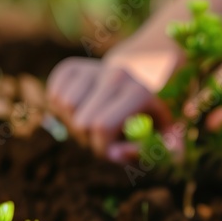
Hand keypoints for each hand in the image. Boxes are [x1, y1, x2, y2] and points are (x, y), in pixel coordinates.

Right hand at [46, 51, 176, 160]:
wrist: (144, 68)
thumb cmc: (156, 108)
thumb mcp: (169, 130)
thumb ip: (154, 150)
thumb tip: (117, 154)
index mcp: (137, 91)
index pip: (102, 126)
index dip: (103, 147)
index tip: (112, 150)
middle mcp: (112, 75)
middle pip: (80, 121)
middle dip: (89, 138)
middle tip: (104, 137)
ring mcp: (90, 68)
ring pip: (63, 106)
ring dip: (74, 122)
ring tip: (95, 119)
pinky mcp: (70, 66)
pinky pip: (52, 95)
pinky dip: (62, 108)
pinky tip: (84, 106)